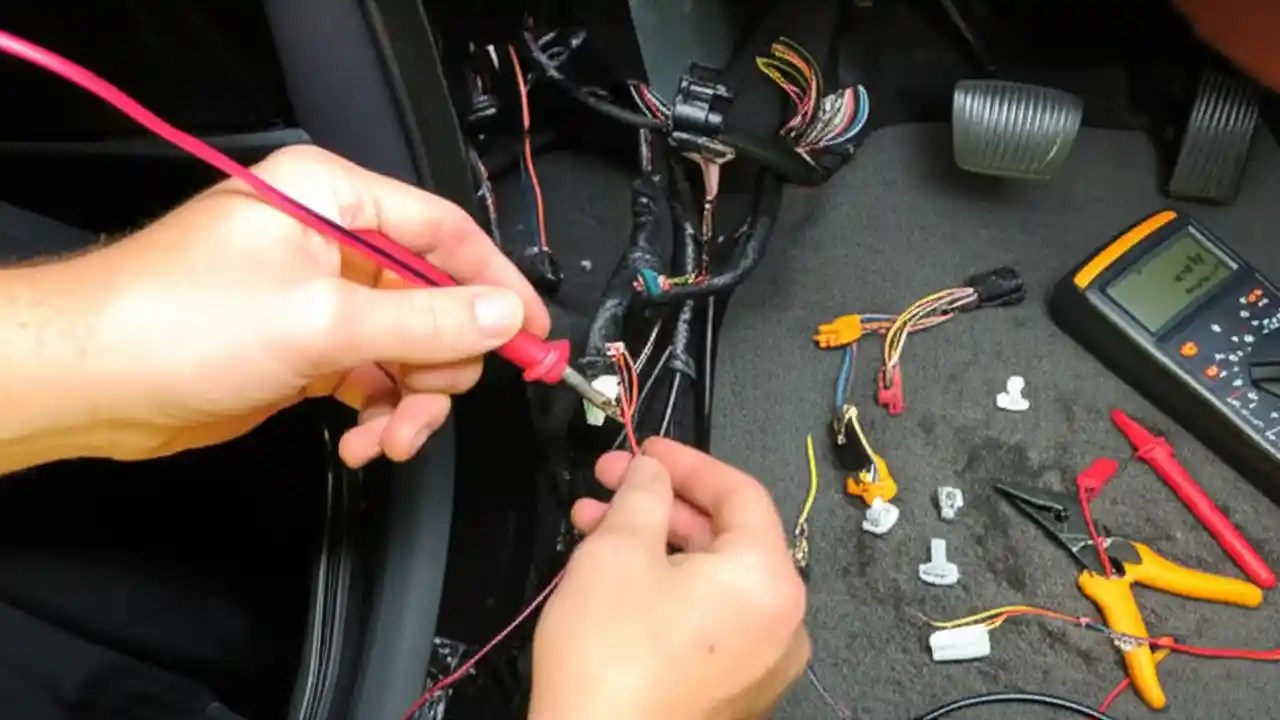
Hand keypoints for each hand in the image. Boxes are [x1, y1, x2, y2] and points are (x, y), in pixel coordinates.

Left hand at [53, 145, 548, 466]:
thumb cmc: (178, 323)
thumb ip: (427, 322)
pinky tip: (361, 445)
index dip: (497, 284)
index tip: (535, 335)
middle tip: (429, 401)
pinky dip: (378, 416)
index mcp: (334, 200)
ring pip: (408, 351)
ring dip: (410, 401)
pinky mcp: (304, 350)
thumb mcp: (323, 322)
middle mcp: (330, 244)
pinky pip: (373, 381)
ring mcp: (318, 300)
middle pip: (435, 301)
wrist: (90, 383)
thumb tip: (506, 317)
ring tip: (387, 441)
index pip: (444, 233)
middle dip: (441, 362)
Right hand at [531, 439, 808, 719]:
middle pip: (726, 536)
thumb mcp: (618, 550)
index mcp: (769, 580)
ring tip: (594, 526)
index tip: (646, 449)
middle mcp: (782, 624)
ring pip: (710, 579)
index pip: (740, 493)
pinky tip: (615, 577)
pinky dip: (668, 588)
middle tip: (610, 483)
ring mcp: (760, 664)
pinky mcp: (732, 692)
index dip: (687, 462)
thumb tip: (651, 471)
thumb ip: (642, 494)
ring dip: (654, 544)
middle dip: (660, 504)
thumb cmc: (610, 659)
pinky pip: (707, 619)